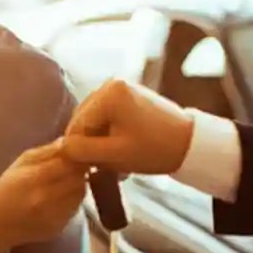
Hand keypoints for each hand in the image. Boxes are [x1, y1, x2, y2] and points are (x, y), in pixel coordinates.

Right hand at [0, 139, 88, 244]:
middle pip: (78, 177)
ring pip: (81, 192)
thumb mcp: (21, 163)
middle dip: (78, 169)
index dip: (75, 155)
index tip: (75, 151)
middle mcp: (46, 199)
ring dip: (77, 183)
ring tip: (65, 180)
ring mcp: (54, 215)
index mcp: (34, 179)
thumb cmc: (8, 188)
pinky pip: (76, 206)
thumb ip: (47, 151)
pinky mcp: (61, 226)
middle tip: (73, 164)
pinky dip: (73, 198)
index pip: (68, 162)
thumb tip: (70, 140)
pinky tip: (61, 196)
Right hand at [62, 80, 194, 174]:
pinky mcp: (129, 95)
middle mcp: (112, 83)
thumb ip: (83, 151)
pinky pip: (107, 117)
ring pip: (95, 121)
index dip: (79, 151)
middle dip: (91, 145)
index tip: (89, 169)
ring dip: (100, 143)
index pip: (77, 126)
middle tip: (103, 168)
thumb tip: (61, 147)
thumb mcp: (114, 155)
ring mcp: (121, 87)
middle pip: (84, 121)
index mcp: (108, 93)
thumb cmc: (155, 149)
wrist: (191, 143)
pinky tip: (121, 151)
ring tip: (115, 163)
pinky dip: (110, 135)